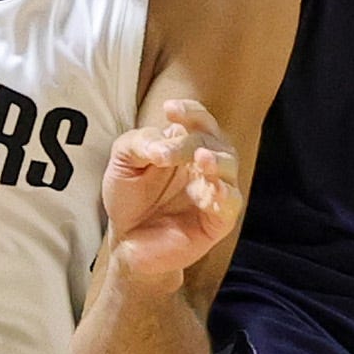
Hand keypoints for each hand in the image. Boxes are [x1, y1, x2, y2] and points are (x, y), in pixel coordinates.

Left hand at [101, 99, 241, 292]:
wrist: (127, 243)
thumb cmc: (130, 199)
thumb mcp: (122, 163)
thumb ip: (138, 143)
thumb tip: (161, 145)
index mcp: (185, 145)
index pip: (198, 120)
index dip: (190, 112)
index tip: (170, 110)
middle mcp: (204, 164)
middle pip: (213, 140)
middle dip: (190, 142)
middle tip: (164, 154)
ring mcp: (214, 191)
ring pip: (229, 167)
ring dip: (216, 161)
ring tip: (201, 159)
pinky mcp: (218, 221)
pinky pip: (231, 204)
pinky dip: (225, 194)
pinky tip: (213, 190)